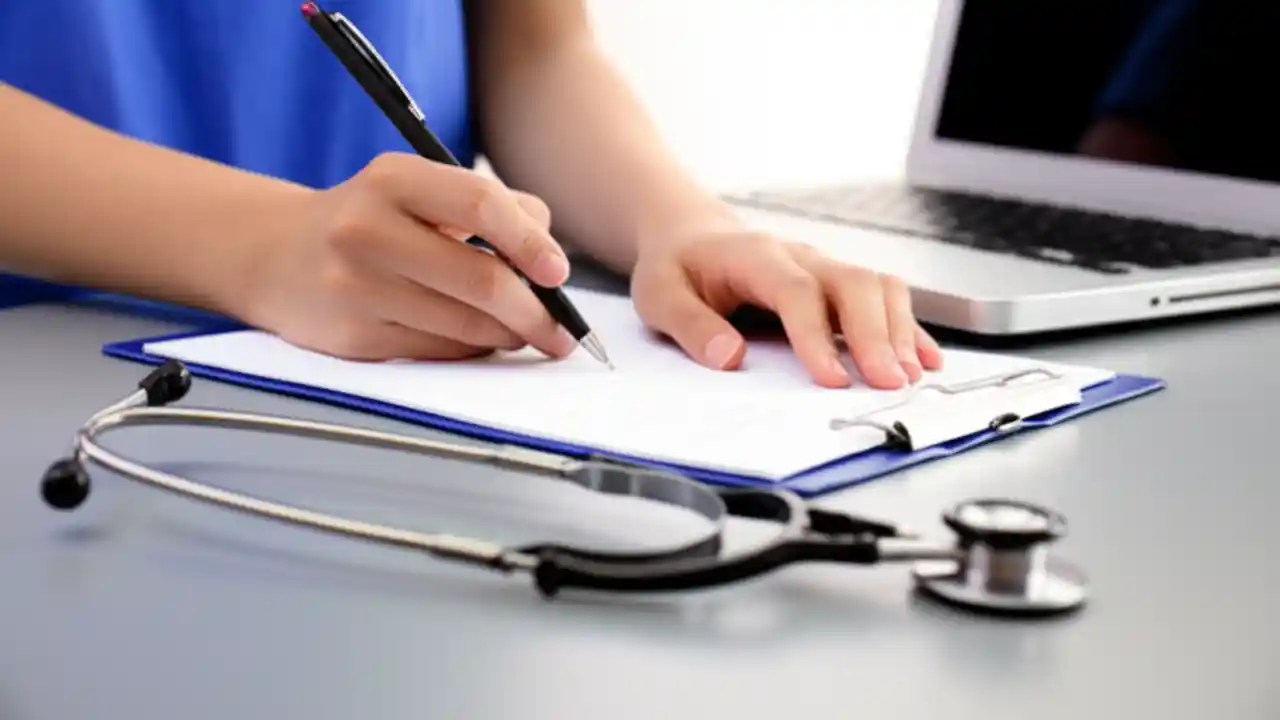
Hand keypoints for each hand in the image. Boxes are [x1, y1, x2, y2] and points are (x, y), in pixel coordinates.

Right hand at [241, 152, 577, 360]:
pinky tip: (482, 341)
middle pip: (480, 278)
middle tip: (561, 329)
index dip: (531, 241)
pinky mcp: (353, 337)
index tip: (559, 272)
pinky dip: (473, 350)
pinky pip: (438, 350)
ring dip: (509, 335)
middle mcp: (366, 229)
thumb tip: (549, 259)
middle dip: (535, 311)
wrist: (277, 255)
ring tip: (527, 333)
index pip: (481, 204)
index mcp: (392, 179)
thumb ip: (487, 207)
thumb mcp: (417, 190)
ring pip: (464, 325)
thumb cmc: (370, 220)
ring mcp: (356, 287)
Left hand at [630, 219, 942, 388]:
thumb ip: (690, 325)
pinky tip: (924, 359)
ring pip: (876, 286)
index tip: (832, 379)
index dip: (817, 335)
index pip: (796, 291)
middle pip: (852, 283)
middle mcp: (799, 257)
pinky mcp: (837, 283)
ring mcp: (824, 267)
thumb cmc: (678, 268)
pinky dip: (909, 327)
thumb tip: (728, 357)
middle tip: (888, 383)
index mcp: (754, 257)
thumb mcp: (660, 295)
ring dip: (898, 331)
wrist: (691, 237)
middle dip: (875, 335)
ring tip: (907, 378)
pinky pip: (884, 296)